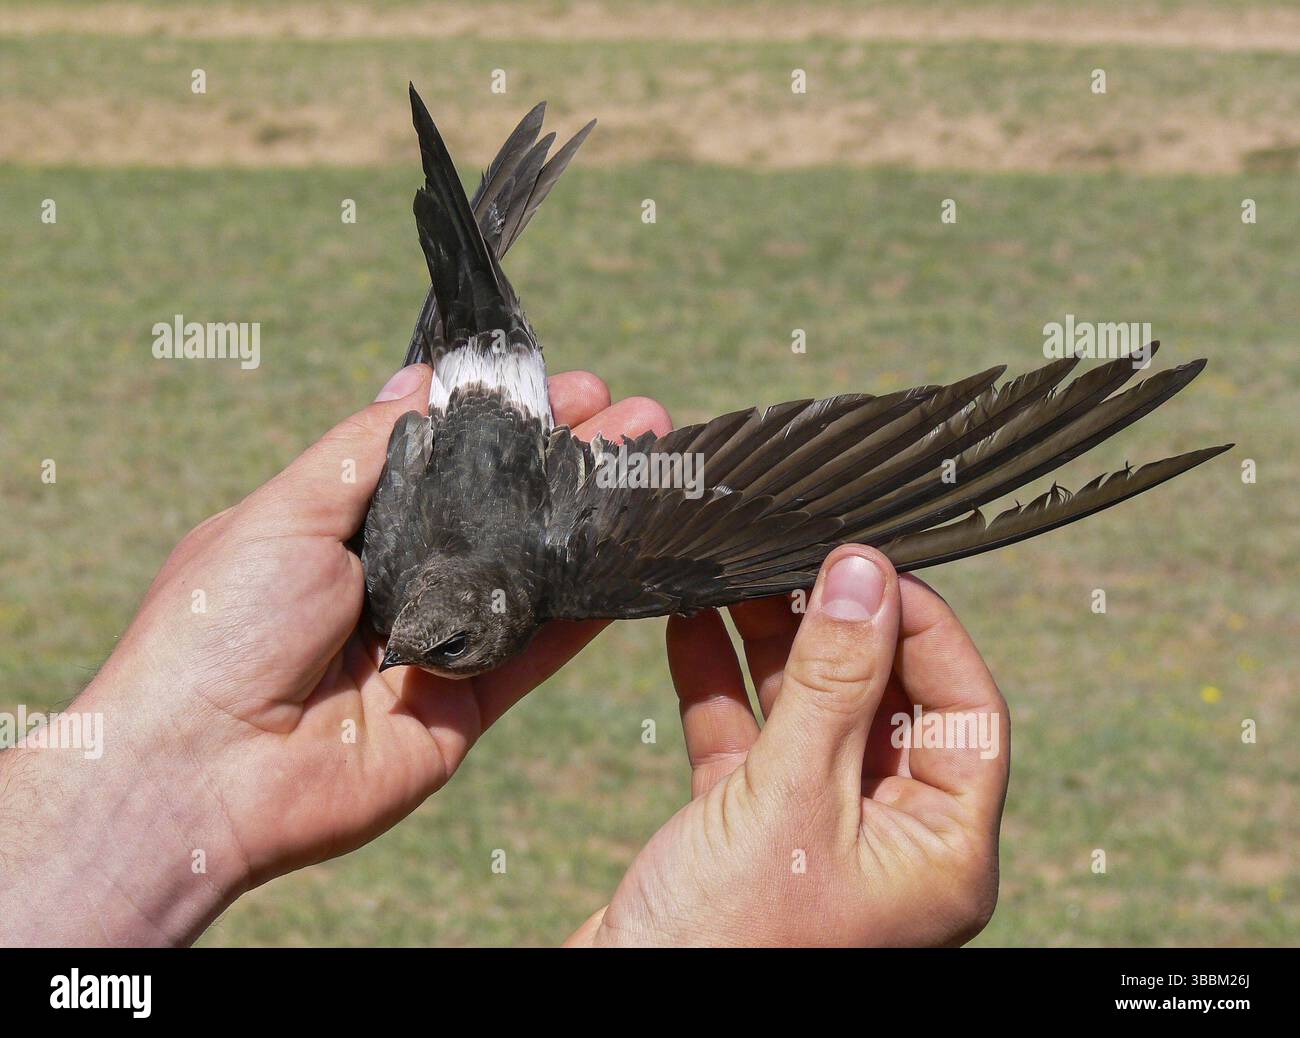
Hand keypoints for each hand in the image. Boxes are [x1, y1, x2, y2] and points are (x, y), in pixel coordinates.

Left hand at [0, 364, 669, 945]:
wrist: (203, 772)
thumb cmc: (220, 627)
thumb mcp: (287, 512)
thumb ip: (366, 450)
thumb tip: (419, 381)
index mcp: (348, 528)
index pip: (447, 460)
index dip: (507, 422)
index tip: (570, 389)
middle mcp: (399, 580)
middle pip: (502, 511)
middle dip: (570, 461)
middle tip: (640, 417)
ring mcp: (439, 643)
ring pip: (532, 573)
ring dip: (593, 522)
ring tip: (658, 466)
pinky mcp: (467, 703)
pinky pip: (539, 650)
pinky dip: (589, 609)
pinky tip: (635, 561)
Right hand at [567, 545, 1008, 946]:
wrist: (625, 1018)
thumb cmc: (725, 943)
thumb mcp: (790, 798)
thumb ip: (833, 683)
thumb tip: (864, 574)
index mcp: (939, 851)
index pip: (965, 710)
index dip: (923, 628)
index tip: (870, 563)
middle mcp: (888, 840)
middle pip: (882, 701)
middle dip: (834, 626)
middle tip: (793, 555)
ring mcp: (816, 832)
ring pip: (809, 712)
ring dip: (771, 644)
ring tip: (736, 574)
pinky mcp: (748, 827)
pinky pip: (746, 738)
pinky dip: (720, 683)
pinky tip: (691, 625)